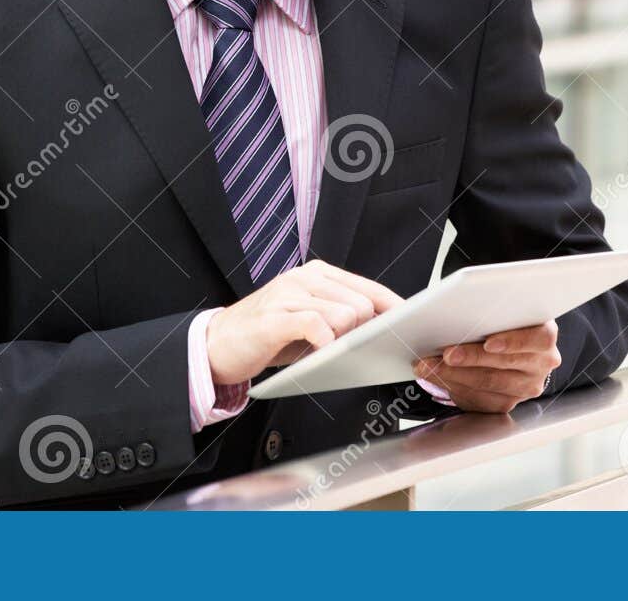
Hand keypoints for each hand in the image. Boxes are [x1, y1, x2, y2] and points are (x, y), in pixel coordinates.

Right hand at [205, 259, 400, 385]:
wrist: (217, 344)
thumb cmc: (268, 335)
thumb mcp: (309, 321)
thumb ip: (341, 316)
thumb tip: (382, 327)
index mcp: (318, 275)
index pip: (369, 288)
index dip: (393, 308)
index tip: (410, 325)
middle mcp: (305, 278)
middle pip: (362, 304)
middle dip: (363, 331)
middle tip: (344, 348)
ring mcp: (288, 294)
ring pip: (344, 314)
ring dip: (341, 340)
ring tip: (322, 351)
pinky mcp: (274, 316)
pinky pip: (316, 326)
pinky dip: (324, 343)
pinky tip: (317, 353)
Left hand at [412, 320, 559, 413]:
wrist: (509, 344)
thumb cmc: (504, 322)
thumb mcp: (505, 311)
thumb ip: (493, 310)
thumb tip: (458, 307)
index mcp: (545, 335)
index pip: (538, 339)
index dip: (513, 341)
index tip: (488, 342)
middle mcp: (541, 364)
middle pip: (506, 364)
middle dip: (471, 358)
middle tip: (446, 354)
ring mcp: (526, 387)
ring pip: (489, 384)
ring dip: (455, 374)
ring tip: (431, 365)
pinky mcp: (508, 403)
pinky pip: (480, 400)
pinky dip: (455, 387)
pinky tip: (438, 376)